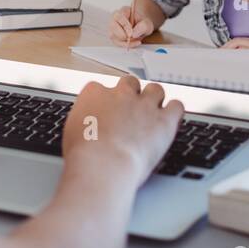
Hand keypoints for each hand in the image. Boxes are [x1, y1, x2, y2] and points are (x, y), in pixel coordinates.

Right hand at [62, 76, 182, 185]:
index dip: (105, 101)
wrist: (103, 164)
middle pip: (129, 83)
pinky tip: (171, 119)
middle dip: (131, 94)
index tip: (105, 112)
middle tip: (130, 110)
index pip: (101, 88)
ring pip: (155, 89)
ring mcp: (144, 105)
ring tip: (152, 113)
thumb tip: (86, 126)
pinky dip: (175, 111)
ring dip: (154, 99)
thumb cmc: (83, 155)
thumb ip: (83, 122)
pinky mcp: (164, 119)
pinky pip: (176, 106)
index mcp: (95, 94)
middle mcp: (121, 94)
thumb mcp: (72, 133)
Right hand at [109, 5, 154, 46]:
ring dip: (124, 41)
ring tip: (136, 40)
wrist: (142, 27)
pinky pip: (116, 42)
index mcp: (124, 11)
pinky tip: (133, 43)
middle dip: (122, 35)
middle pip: (112, 26)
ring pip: (113, 36)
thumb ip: (143, 26)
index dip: (124, 25)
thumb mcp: (147, 24)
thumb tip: (133, 34)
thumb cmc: (143, 23)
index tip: (131, 33)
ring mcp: (113, 28)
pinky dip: (124, 45)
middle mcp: (115, 18)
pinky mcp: (114, 36)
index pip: (119, 16)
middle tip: (131, 38)